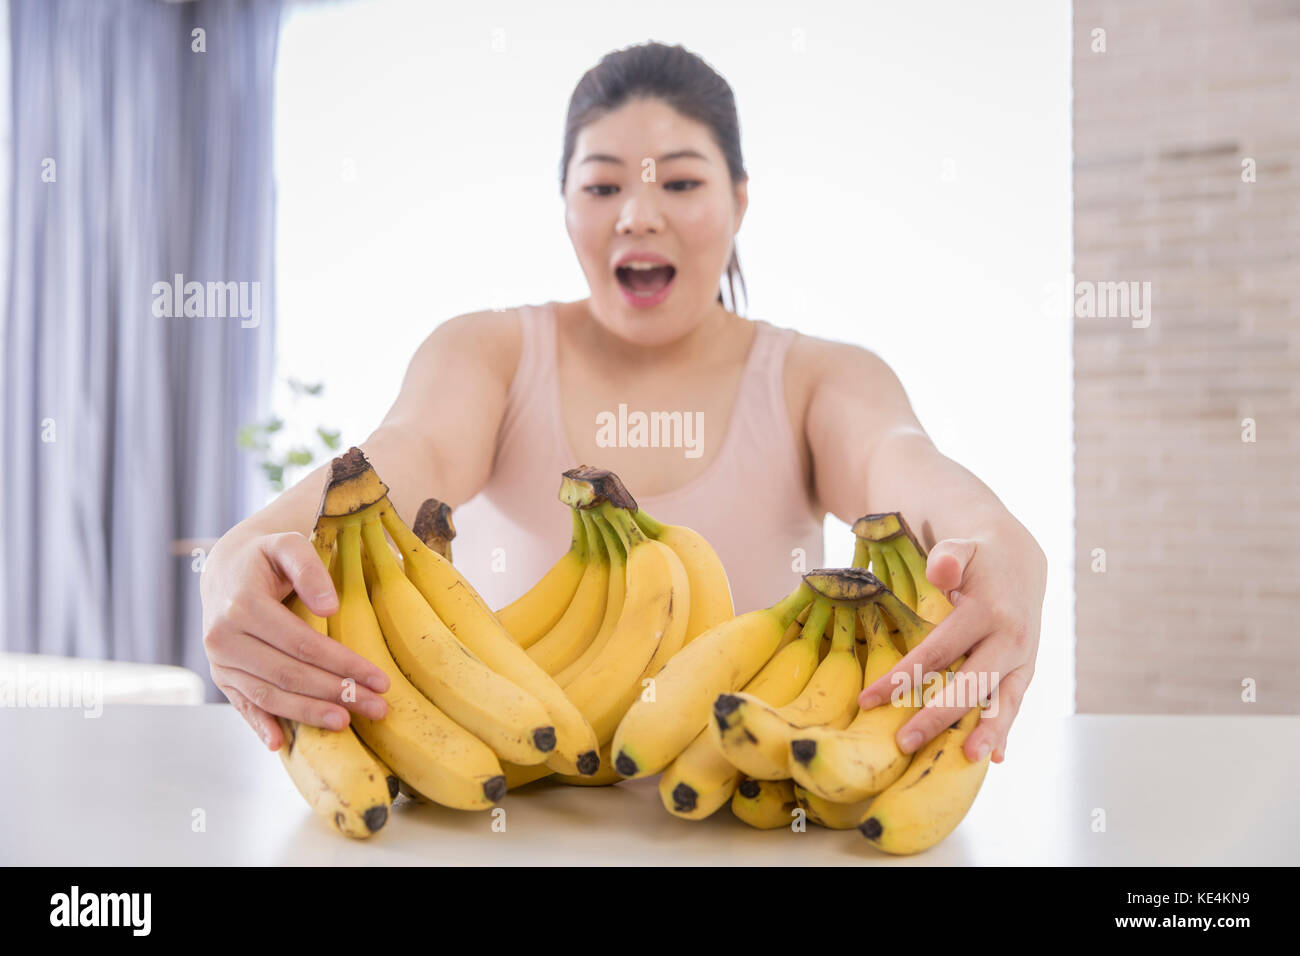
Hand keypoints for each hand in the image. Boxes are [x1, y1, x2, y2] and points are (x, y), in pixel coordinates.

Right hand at [200, 531, 390, 750]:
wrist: (226, 570)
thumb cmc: (267, 556)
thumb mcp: (288, 545)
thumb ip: (309, 568)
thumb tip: (330, 607)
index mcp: (241, 605)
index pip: (302, 643)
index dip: (342, 663)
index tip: (380, 678)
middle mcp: (223, 638)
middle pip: (289, 674)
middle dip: (336, 693)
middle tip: (378, 708)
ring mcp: (220, 661)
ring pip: (269, 694)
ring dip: (309, 713)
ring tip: (348, 723)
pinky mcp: (222, 676)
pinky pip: (243, 704)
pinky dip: (260, 725)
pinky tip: (280, 744)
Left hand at [857, 528, 1046, 762]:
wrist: (1020, 561)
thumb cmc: (977, 557)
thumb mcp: (962, 547)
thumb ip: (949, 557)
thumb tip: (939, 571)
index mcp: (988, 612)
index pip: (936, 652)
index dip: (901, 677)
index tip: (868, 699)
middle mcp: (1010, 640)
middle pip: (969, 684)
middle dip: (936, 717)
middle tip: (903, 743)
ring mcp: (1021, 659)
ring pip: (1003, 702)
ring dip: (986, 733)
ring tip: (965, 759)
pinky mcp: (1025, 671)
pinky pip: (1014, 703)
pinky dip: (1006, 730)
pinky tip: (994, 759)